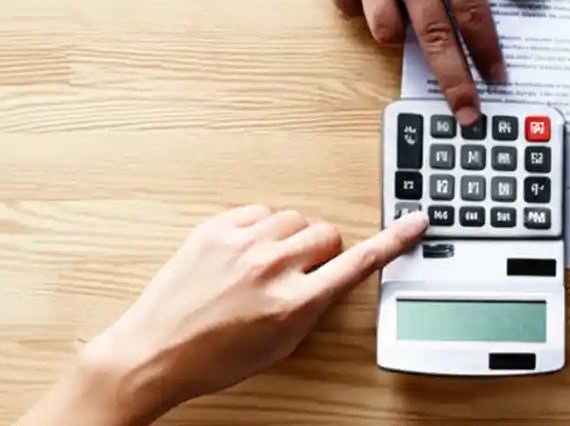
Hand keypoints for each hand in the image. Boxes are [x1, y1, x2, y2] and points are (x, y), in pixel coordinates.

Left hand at [73, 207, 428, 422]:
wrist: (155, 351)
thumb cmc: (213, 358)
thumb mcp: (281, 344)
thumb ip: (314, 305)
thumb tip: (331, 276)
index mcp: (294, 303)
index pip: (358, 262)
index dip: (393, 241)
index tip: (414, 223)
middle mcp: (272, 268)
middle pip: (327, 234)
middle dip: (321, 251)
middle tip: (301, 271)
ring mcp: (242, 243)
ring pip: (295, 218)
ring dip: (290, 238)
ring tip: (266, 264)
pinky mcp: (217, 228)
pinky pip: (260, 212)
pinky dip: (260, 229)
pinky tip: (245, 253)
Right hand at [310, 0, 540, 125]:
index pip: (474, 17)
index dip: (488, 54)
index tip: (498, 79)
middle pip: (436, 40)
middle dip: (455, 84)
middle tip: (467, 115)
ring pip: (386, 32)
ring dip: (401, 39)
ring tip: (411, 31)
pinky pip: (347, 6)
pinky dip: (360, 7)